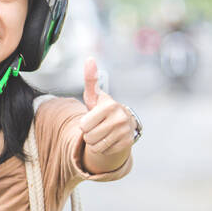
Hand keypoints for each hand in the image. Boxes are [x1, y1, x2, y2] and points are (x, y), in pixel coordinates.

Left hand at [78, 57, 134, 171]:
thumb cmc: (102, 109)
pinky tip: (110, 139)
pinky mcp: (128, 142)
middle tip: (96, 127)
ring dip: (95, 142)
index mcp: (109, 105)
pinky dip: (104, 148)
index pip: (83, 125)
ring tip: (102, 133)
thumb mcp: (94, 96)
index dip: (84, 124)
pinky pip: (105, 151)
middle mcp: (120, 118)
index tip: (91, 119)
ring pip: (97, 146)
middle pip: (89, 137)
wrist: (121, 123)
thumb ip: (90, 79)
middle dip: (88, 134)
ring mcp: (125, 131)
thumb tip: (89, 59)